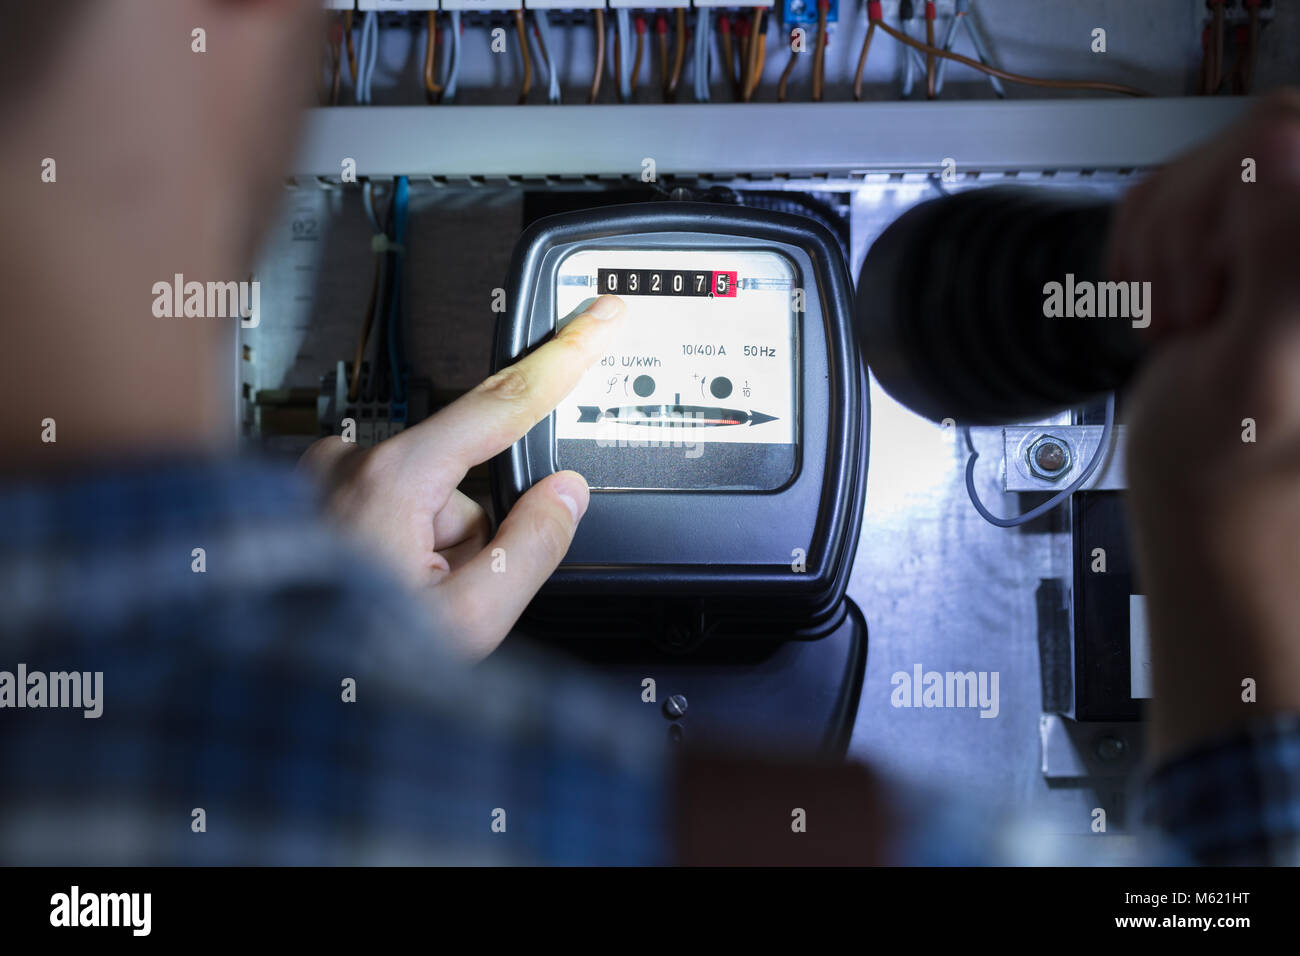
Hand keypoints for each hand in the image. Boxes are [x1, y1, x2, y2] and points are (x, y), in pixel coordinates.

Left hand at [300, 294, 626, 660]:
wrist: (250, 693)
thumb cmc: (338, 665)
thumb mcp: (466, 622)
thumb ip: (531, 548)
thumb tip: (565, 495)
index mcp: (391, 481)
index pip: (502, 404)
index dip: (564, 357)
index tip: (599, 318)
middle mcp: (349, 463)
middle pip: (465, 480)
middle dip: (469, 540)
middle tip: (439, 603)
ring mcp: (322, 480)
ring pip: (426, 499)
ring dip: (429, 551)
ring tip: (393, 610)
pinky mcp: (306, 497)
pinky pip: (383, 507)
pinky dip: (392, 547)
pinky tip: (368, 594)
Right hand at [1108, 91, 1299, 760]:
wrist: (1204, 510)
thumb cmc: (1230, 467)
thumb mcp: (1249, 365)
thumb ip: (1277, 251)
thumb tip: (1283, 139)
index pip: (1290, 135)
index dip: (1237, 187)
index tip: (1217, 272)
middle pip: (1252, 138)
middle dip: (1191, 222)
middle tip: (1188, 310)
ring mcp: (1281, 245)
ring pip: (1203, 164)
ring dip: (1162, 243)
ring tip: (1176, 320)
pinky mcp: (1240, 255)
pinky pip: (1172, 199)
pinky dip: (1143, 249)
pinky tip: (1161, 307)